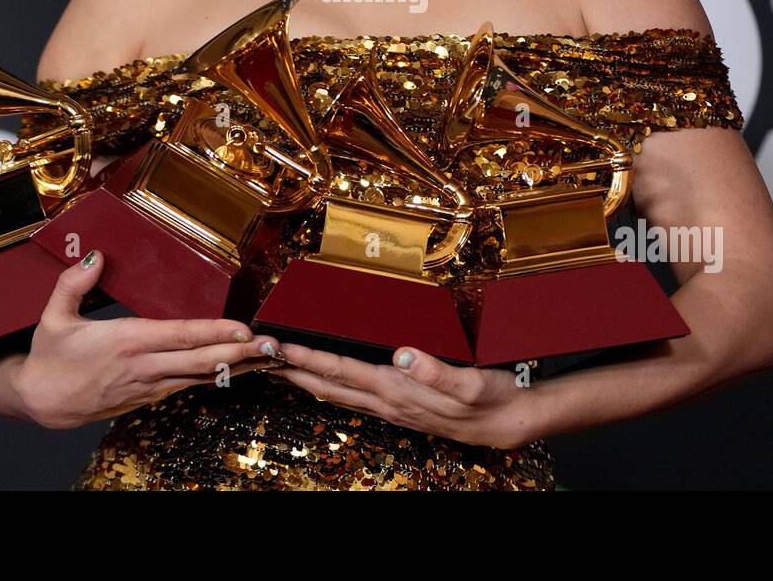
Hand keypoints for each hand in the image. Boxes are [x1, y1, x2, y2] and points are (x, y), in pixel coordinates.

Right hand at [12, 250, 281, 428]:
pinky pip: (190, 385)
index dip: (214, 333)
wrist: (39, 403)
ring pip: (201, 376)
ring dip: (237, 366)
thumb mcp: (54, 317)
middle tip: (274, 345)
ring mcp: (150, 386)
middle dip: (241, 353)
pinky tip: (238, 368)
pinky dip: (216, 376)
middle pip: (201, 361)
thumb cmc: (50, 358)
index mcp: (127, 343)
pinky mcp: (150, 397)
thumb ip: (74, 283)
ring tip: (269, 356)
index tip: (243, 328)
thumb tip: (96, 256)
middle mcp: (144, 366)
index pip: (180, 336)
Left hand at [273, 342, 545, 449]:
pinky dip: (333, 388)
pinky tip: (327, 385)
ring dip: (308, 380)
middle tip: (263, 356)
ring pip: (339, 394)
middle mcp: (388, 401)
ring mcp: (393, 409)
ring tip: (283, 368)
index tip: (278, 347)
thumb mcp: (469, 382)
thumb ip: (434, 370)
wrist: (509, 424)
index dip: (307, 357)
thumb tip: (401, 354)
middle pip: (329, 385)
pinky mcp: (402, 409)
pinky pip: (356, 398)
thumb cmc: (491, 399)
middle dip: (294, 370)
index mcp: (397, 390)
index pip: (341, 371)